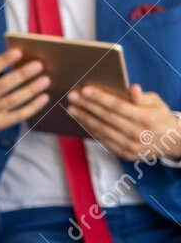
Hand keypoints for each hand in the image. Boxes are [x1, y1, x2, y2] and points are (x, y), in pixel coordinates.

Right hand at [0, 48, 50, 135]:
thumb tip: (9, 58)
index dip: (4, 60)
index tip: (19, 52)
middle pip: (5, 85)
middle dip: (23, 74)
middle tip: (39, 65)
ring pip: (15, 100)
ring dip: (32, 89)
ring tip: (45, 80)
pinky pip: (19, 115)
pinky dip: (34, 107)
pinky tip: (44, 97)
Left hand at [66, 83, 180, 161]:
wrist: (172, 142)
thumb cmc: (161, 117)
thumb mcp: (158, 103)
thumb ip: (143, 97)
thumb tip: (132, 88)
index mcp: (146, 119)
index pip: (118, 106)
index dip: (100, 98)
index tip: (85, 90)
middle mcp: (138, 134)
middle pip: (107, 118)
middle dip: (87, 106)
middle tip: (72, 97)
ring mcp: (131, 146)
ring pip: (103, 131)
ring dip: (85, 119)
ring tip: (72, 109)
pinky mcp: (126, 154)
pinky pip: (105, 141)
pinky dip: (92, 131)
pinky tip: (83, 122)